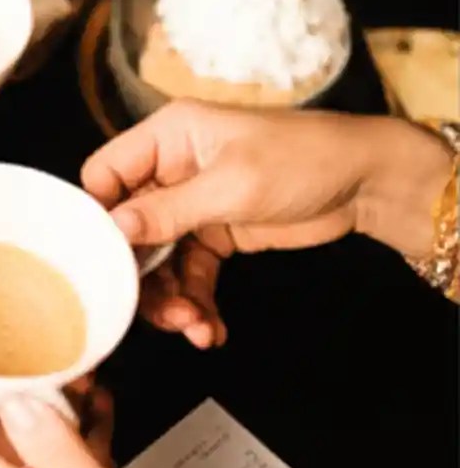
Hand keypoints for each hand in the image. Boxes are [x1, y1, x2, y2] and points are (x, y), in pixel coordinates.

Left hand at [0, 377, 113, 467]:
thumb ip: (50, 447)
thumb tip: (19, 401)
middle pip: (3, 429)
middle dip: (25, 389)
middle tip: (42, 357)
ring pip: (41, 436)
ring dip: (60, 402)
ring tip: (79, 373)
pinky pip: (73, 450)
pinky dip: (86, 424)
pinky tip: (101, 401)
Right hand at [81, 100, 452, 347]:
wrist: (370, 180)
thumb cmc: (300, 161)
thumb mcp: (230, 185)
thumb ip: (168, 210)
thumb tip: (111, 229)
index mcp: (166, 137)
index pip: (104, 174)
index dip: (97, 216)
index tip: (100, 261)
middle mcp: (170, 169)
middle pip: (128, 226)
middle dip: (140, 272)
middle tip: (156, 310)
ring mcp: (192, 203)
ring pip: (157, 257)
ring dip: (170, 296)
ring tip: (193, 326)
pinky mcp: (216, 233)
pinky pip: (190, 271)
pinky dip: (196, 300)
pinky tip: (210, 329)